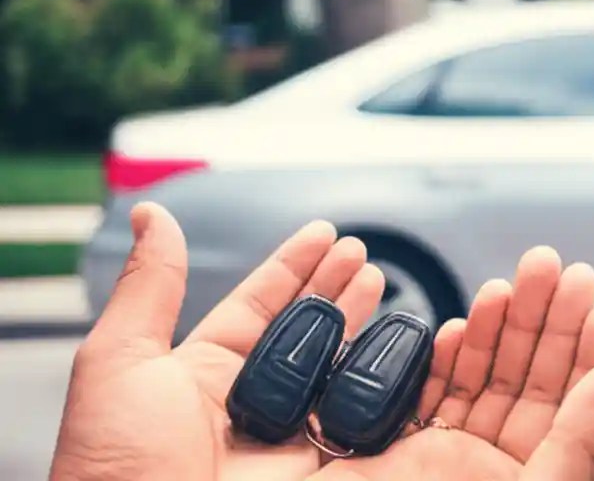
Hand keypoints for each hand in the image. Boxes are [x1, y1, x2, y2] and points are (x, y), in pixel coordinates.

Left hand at [50, 203, 385, 480]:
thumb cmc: (117, 465)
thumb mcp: (120, 363)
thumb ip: (149, 287)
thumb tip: (150, 215)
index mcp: (202, 373)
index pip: (259, 306)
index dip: (293, 266)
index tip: (325, 233)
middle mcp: (251, 403)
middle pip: (307, 331)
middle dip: (337, 287)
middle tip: (363, 253)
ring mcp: (290, 438)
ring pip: (339, 367)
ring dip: (364, 324)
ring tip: (378, 280)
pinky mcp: (327, 469)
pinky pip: (364, 418)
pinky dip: (386, 381)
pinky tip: (400, 346)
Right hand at [312, 247, 593, 480]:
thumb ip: (584, 441)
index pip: (577, 407)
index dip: (590, 351)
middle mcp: (498, 473)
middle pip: (531, 382)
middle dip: (543, 320)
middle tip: (551, 265)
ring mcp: (447, 465)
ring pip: (481, 383)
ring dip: (495, 330)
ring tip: (508, 285)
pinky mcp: (395, 460)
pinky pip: (424, 401)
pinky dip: (439, 363)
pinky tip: (455, 331)